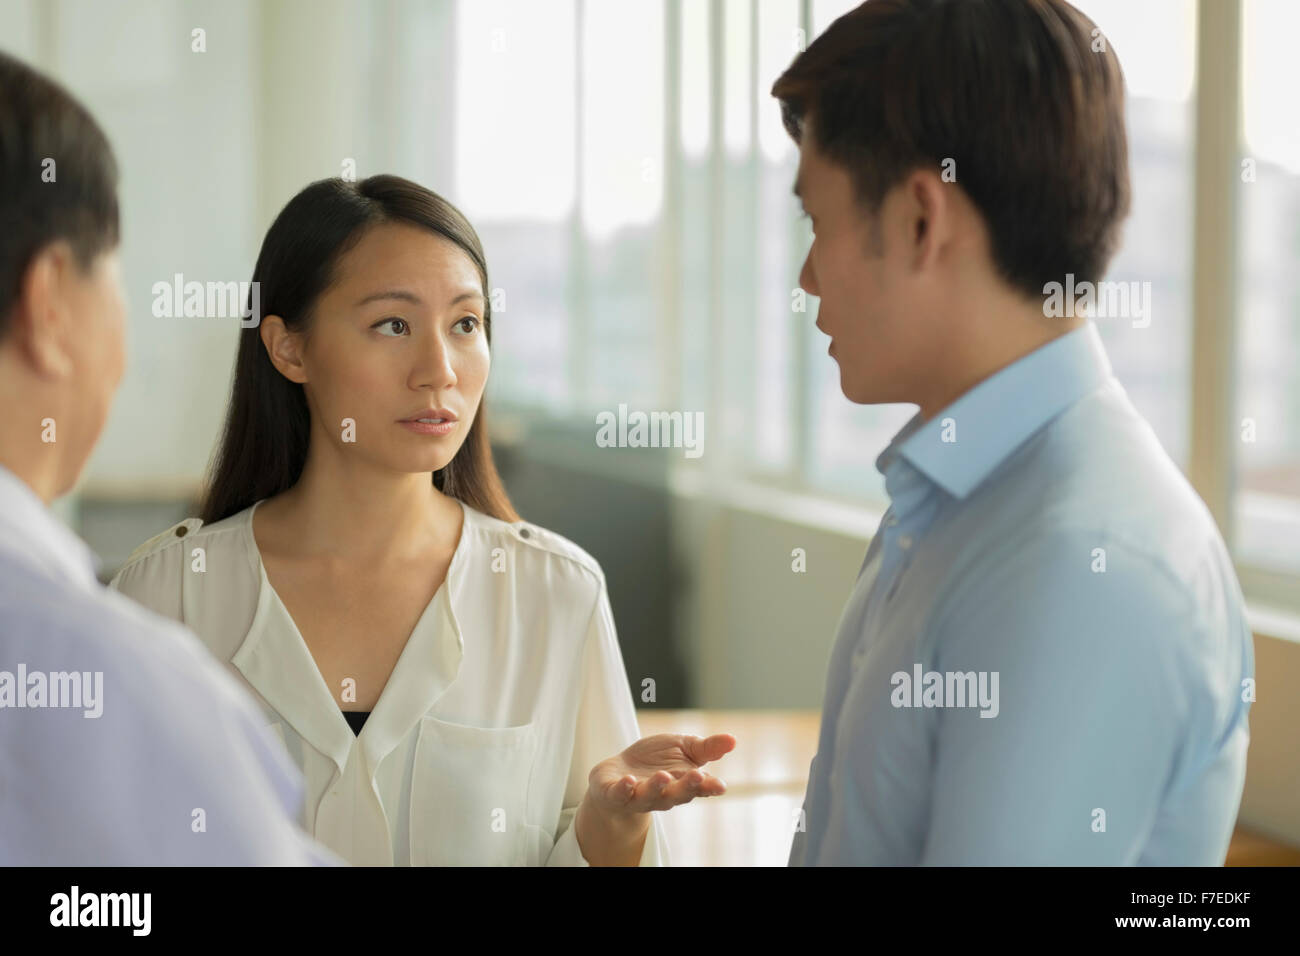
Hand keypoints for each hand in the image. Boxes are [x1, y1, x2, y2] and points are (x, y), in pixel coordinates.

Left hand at [587, 732, 735, 816]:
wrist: (617, 773)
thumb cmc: (655, 761)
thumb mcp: (683, 748)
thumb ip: (707, 748)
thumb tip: (734, 740)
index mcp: (682, 784)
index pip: (699, 788)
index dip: (709, 787)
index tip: (720, 785)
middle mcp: (663, 795)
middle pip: (677, 794)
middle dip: (687, 786)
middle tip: (697, 775)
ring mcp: (638, 797)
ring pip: (649, 796)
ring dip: (657, 787)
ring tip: (663, 775)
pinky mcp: (615, 794)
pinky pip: (619, 795)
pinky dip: (624, 789)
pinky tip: (629, 780)